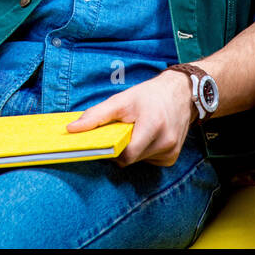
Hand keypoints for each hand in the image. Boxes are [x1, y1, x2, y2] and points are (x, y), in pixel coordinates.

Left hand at [66, 70, 194, 167]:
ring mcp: (171, 151)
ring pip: (139, 162)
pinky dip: (143, 152)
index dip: (112, 151)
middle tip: (121, 131)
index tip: (106, 142)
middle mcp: (166, 142)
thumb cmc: (150, 95)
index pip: (126, 155)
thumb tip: (72, 129)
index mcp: (153, 126)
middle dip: (121, 148)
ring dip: (133, 150)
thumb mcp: (122, 100)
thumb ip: (96, 115)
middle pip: (131, 159)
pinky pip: (149, 161)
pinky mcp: (173, 157)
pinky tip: (146, 137)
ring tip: (137, 131)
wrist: (182, 92)